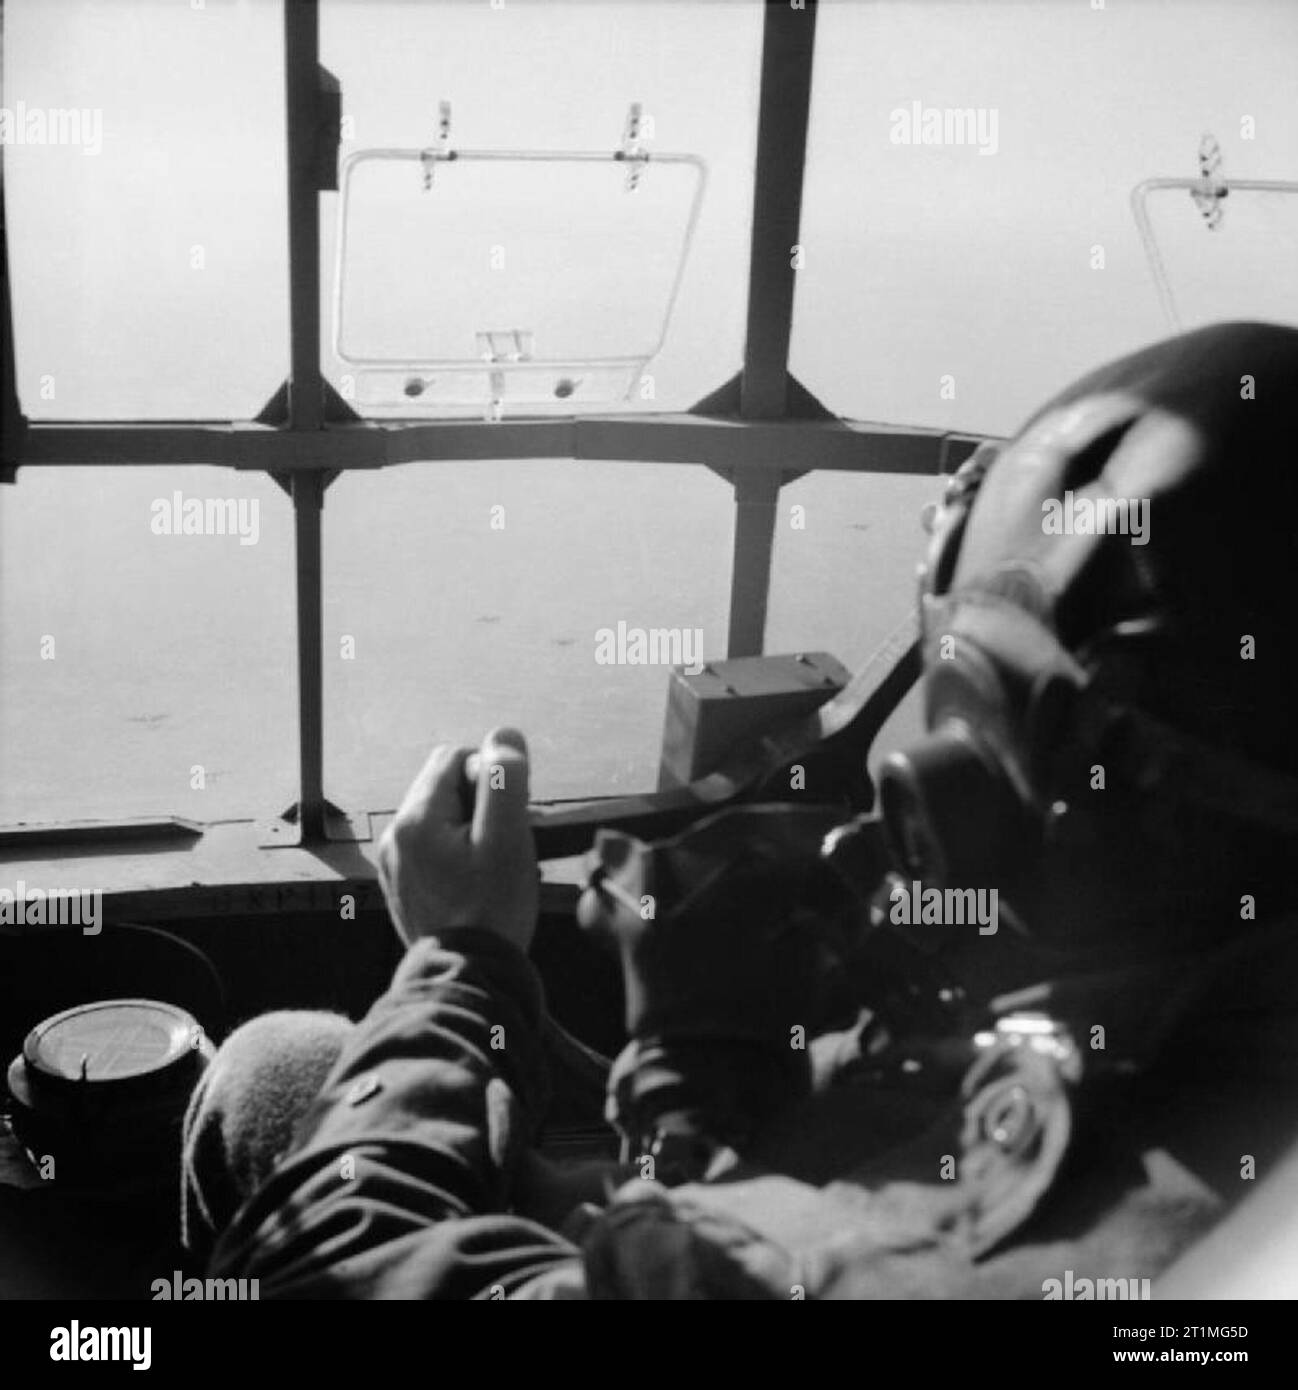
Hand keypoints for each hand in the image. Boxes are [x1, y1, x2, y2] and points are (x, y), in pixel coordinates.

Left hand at [377, 727, 538, 953]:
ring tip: (497, 866)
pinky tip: (480, 883)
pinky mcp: (403, 885)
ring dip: (473, 830)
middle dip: (483, 803)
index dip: (491, 775)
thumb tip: (504, 736)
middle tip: (509, 840)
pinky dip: (459, 854)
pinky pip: (434, 848)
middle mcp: (395, 836)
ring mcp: (395, 863)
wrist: (468, 976)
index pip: (455, 757)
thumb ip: (506, 780)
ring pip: (441, 818)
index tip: (510, 814)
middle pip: (445, 786)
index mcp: (416, 818)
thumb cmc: (492, 909)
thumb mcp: (508, 838)